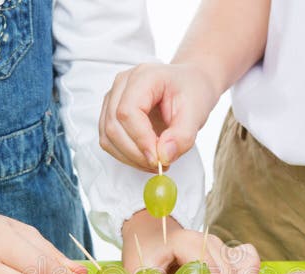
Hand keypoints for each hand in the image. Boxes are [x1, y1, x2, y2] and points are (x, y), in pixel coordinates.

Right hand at [99, 63, 219, 170]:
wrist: (189, 84)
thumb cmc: (192, 92)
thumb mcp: (196, 113)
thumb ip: (182, 136)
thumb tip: (163, 157)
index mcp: (143, 76)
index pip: (128, 112)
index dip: (141, 140)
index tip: (159, 160)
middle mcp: (122, 84)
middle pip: (114, 126)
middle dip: (135, 153)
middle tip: (160, 165)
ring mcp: (113, 98)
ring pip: (108, 136)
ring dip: (130, 158)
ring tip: (156, 163)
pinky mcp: (111, 113)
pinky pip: (109, 140)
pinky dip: (126, 155)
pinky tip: (146, 158)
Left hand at [121, 210, 259, 273]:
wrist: (154, 235)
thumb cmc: (144, 256)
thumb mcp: (137, 273)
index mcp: (185, 241)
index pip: (208, 265)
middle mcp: (209, 241)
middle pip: (230, 272)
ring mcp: (223, 246)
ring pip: (244, 271)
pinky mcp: (231, 253)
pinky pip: (248, 268)